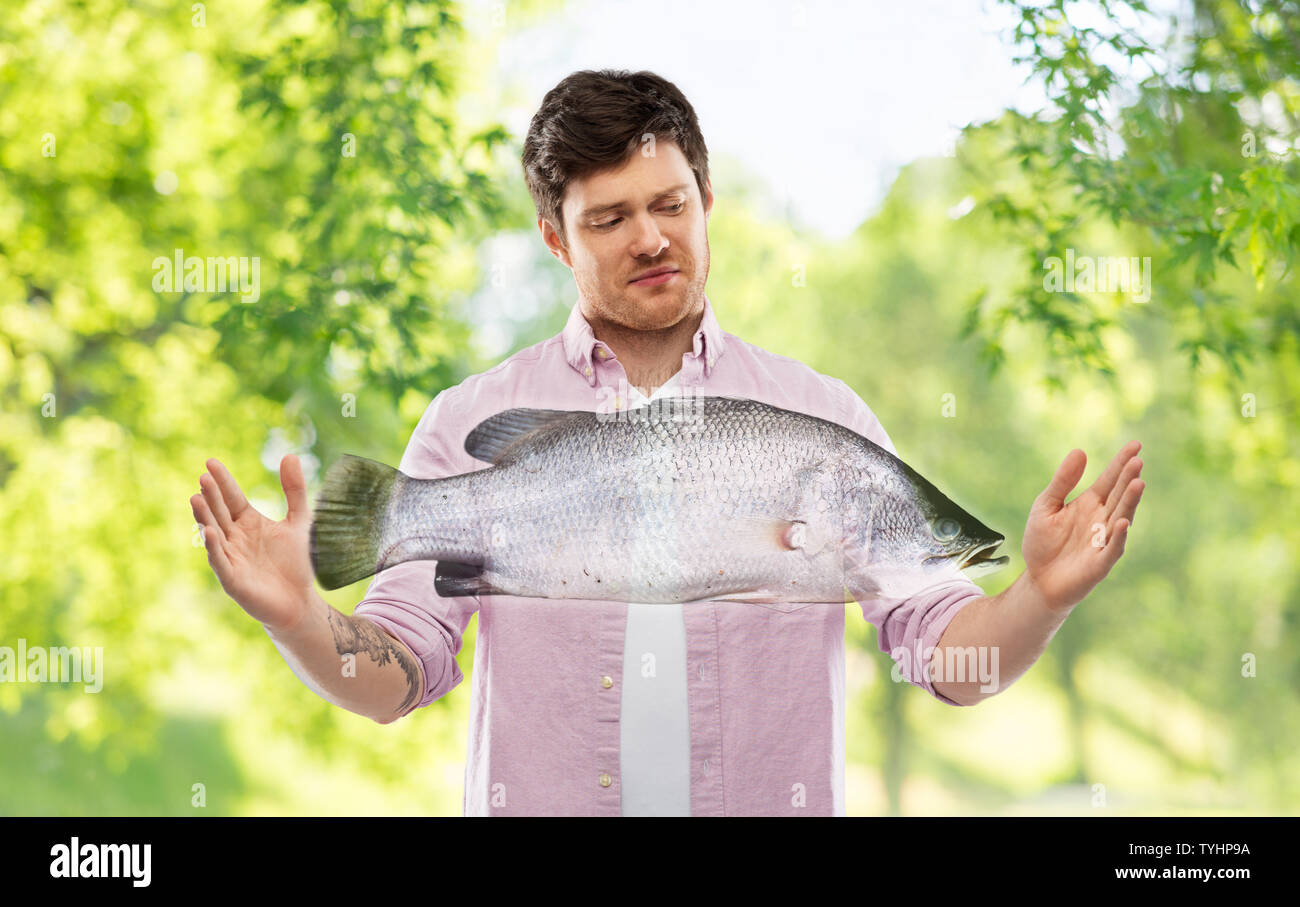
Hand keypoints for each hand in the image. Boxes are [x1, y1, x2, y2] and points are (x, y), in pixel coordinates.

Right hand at [189, 454, 315, 631]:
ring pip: (213, 534)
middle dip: (211, 495)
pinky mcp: (233, 580)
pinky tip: (209, 533)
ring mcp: (231, 558)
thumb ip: (295, 491)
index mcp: (248, 523)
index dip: (222, 482)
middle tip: (204, 476)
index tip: (211, 462)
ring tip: (196, 498)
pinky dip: (214, 548)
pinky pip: (220, 562)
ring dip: (205, 518)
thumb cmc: (297, 562)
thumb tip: (289, 455)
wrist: (300, 601)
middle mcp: (235, 538)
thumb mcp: (300, 521)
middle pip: (219, 513)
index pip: (231, 498)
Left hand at [1022, 441, 1145, 611]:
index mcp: (1090, 504)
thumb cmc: (1043, 542)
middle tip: (1137, 460)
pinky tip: (1122, 521)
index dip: (1121, 463)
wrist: (1038, 579)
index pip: (1110, 479)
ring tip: (1138, 483)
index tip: (1135, 444)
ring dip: (1129, 502)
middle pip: (1118, 495)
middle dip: (1128, 479)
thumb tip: (1080, 451)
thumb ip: (1062, 481)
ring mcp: (1104, 540)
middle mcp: (1102, 519)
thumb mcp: (1046, 505)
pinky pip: (1113, 547)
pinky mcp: (1100, 562)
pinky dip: (1118, 535)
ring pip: (1121, 517)